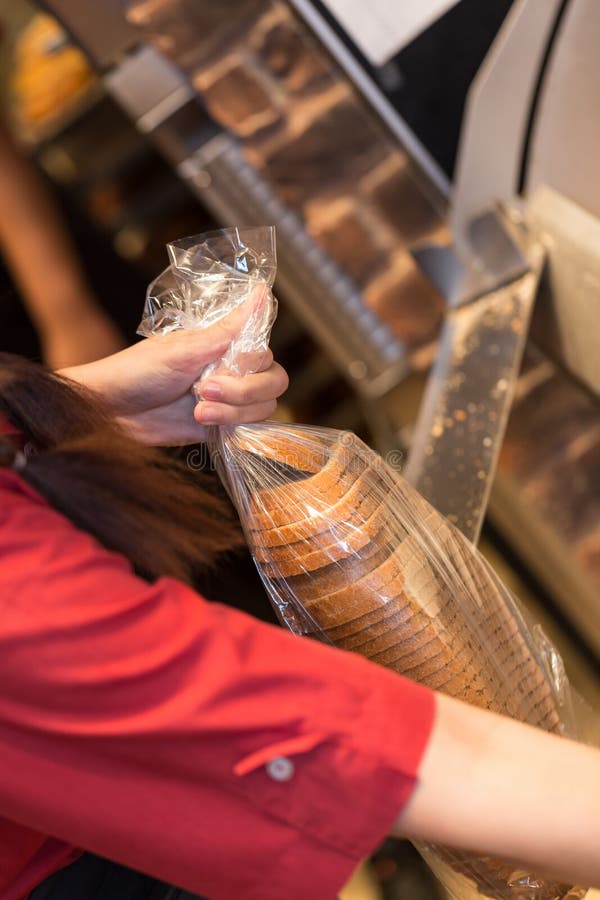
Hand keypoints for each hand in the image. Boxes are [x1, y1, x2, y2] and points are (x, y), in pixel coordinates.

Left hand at [59, 298, 287, 444]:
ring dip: (233, 412)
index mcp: (224, 345)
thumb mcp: (183, 349)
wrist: (109, 411)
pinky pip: (248, 430)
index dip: (250, 365)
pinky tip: (204, 422)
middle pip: (274, 382)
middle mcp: (231, 370)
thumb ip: (228, 329)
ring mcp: (227, 399)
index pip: (266, 352)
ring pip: (263, 409)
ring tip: (198, 411)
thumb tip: (262, 291)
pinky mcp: (219, 426)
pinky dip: (232, 427)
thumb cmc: (137, 371)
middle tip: (203, 392)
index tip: (219, 368)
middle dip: (244, 392)